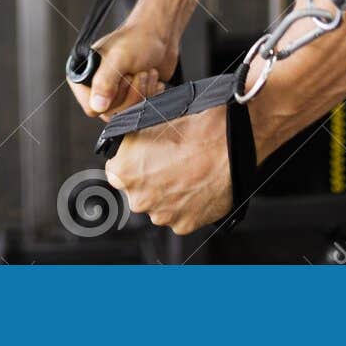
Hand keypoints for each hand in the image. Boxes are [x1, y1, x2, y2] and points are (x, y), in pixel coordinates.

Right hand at [70, 20, 177, 117]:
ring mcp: (114, 92)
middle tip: (139, 72)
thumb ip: (105, 82)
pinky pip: (139, 110)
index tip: (125, 77)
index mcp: (84, 74)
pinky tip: (153, 78)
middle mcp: (96, 86)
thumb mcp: (119, 59)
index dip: (111, 98)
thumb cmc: (138, 39)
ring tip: (147, 72)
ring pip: (127, 113)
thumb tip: (97, 107)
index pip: (91, 107)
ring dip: (143, 92)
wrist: (161, 35)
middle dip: (132, 93)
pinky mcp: (130, 96)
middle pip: (112, 112)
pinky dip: (150, 95)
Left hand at [105, 103, 230, 234]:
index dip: (131, 162)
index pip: (116, 172)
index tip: (143, 159)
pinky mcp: (184, 224)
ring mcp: (162, 214)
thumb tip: (126, 143)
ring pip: (158, 205)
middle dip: (149, 180)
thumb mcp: (148, 121)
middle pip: (137, 191)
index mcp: (124, 172)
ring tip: (186, 173)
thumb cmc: (193, 129)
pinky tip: (195, 186)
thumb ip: (130, 141)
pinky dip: (186, 205)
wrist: (228, 144)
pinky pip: (179, 216)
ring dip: (167, 194)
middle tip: (170, 164)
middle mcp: (139, 199)